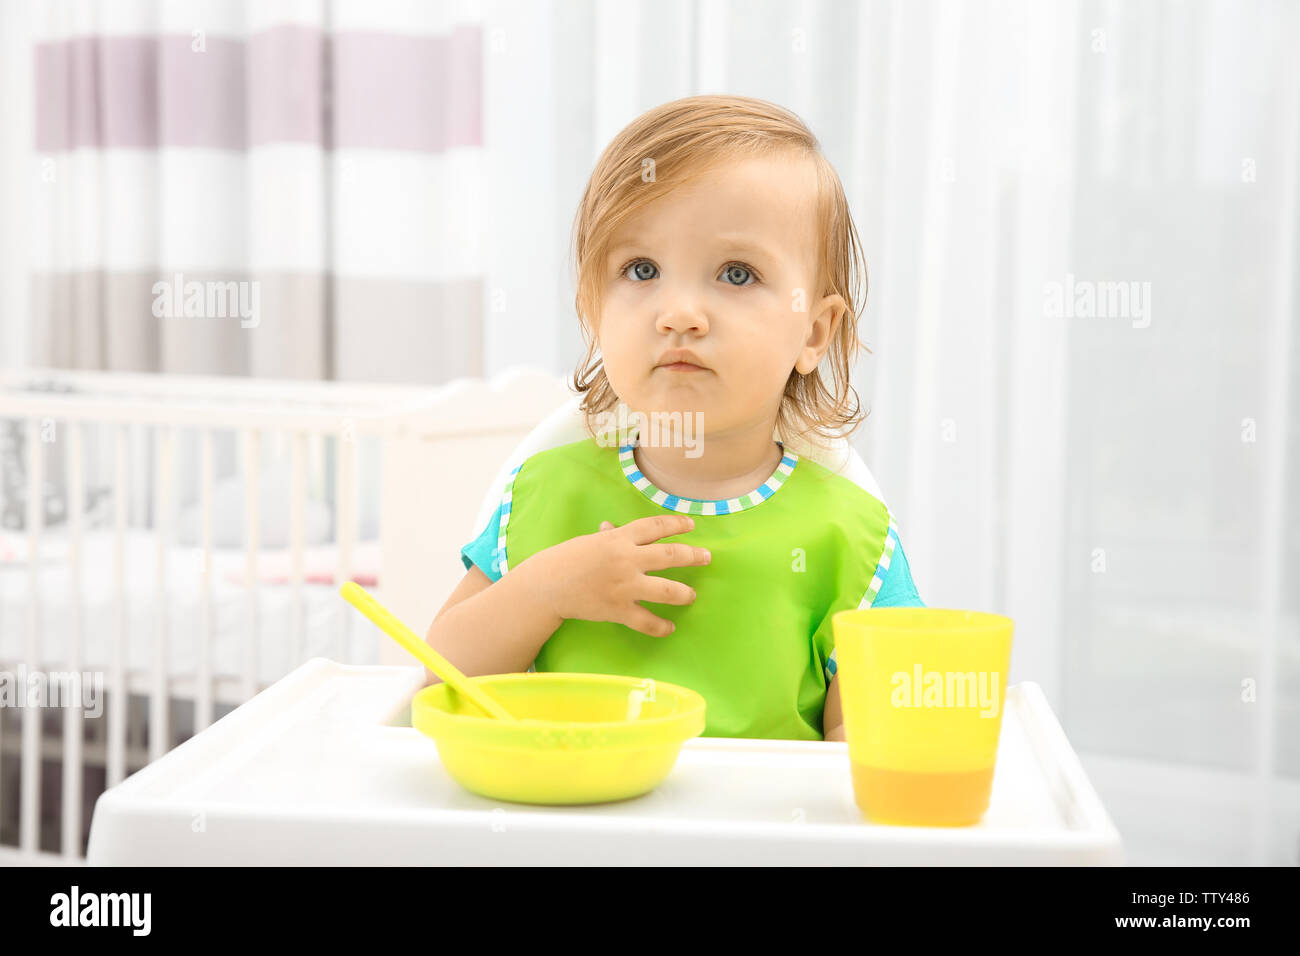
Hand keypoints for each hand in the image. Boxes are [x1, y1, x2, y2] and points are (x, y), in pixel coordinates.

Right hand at [525, 514, 710, 636]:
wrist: (546, 586)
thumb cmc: (565, 559)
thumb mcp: (589, 542)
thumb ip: (608, 537)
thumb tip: (613, 527)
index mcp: (619, 538)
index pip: (655, 527)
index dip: (677, 525)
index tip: (692, 525)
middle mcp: (626, 559)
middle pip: (669, 555)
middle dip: (692, 556)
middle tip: (706, 557)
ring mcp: (624, 586)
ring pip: (666, 590)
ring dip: (683, 593)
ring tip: (691, 595)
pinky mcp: (618, 609)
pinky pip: (647, 621)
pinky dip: (661, 626)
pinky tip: (670, 627)